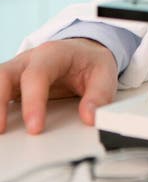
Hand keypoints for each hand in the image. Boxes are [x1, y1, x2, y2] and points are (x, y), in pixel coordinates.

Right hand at [0, 39, 117, 134]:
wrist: (83, 51)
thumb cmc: (89, 61)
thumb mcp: (104, 72)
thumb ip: (99, 94)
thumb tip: (90, 117)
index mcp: (53, 54)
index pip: (36, 75)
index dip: (33, 101)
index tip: (35, 127)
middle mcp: (30, 60)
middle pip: (5, 74)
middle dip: (0, 102)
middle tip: (2, 130)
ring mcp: (18, 71)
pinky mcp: (13, 85)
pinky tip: (0, 125)